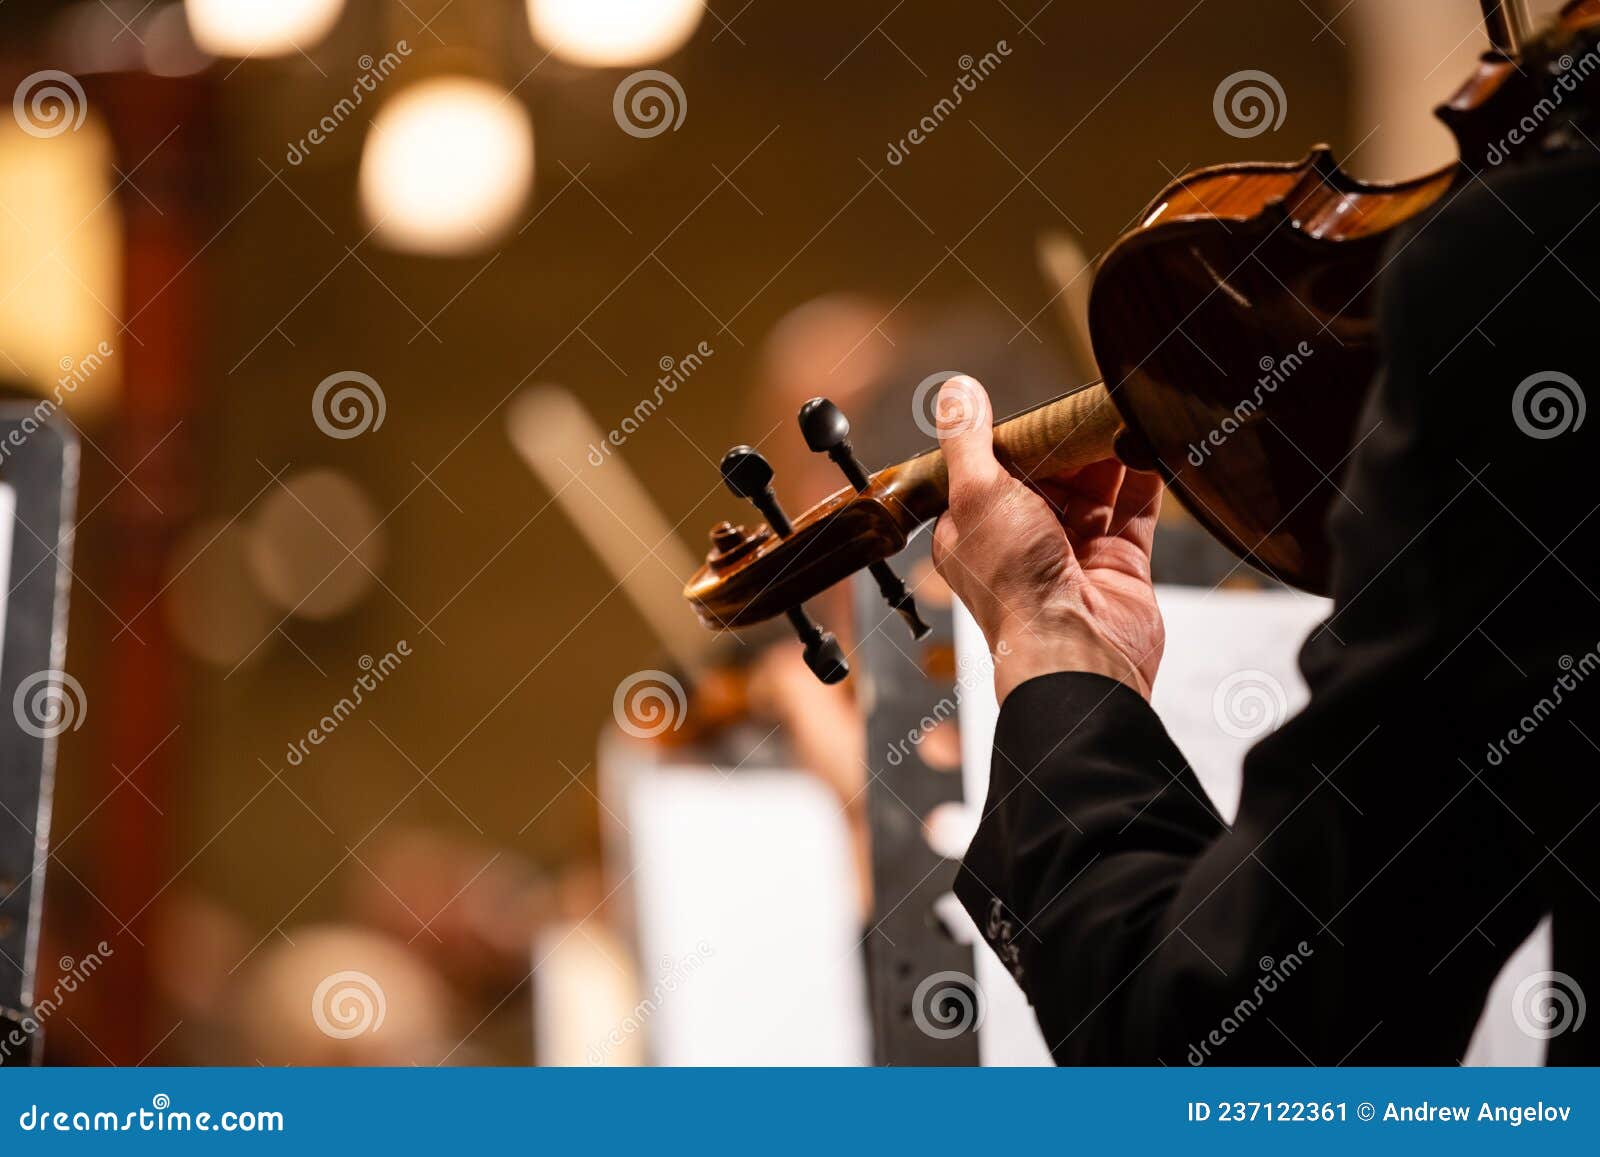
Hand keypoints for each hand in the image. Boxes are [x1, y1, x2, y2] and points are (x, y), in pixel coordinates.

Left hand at [929, 375, 1165, 702]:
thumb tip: (956, 392)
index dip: (1016, 437)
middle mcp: (1021, 540)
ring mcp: (1073, 551)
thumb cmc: (1015, 585)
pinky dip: (1145, 477)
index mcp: (974, 529)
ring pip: (1095, 487)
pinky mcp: (1119, 562)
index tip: (1039, 407)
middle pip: (1049, 473)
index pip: (992, 468)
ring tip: (1121, 413)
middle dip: (1069, 441)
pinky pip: (1134, 509)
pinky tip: (1151, 443)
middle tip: (1088, 404)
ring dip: (1109, 453)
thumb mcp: (976, 495)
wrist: (1076, 651)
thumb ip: (968, 441)